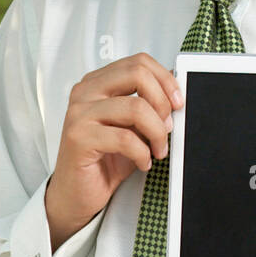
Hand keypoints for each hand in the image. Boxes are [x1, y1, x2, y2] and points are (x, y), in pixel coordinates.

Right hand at [45, 52, 184, 250]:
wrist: (77, 194)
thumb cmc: (105, 159)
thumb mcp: (133, 126)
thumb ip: (148, 105)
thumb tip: (176, 90)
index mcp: (98, 82)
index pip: (139, 62)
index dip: (165, 80)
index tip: (178, 102)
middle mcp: (85, 92)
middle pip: (137, 74)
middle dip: (162, 102)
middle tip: (168, 126)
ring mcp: (79, 113)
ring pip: (136, 107)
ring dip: (157, 133)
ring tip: (158, 150)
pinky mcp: (78, 137)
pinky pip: (125, 138)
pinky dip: (142, 153)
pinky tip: (143, 162)